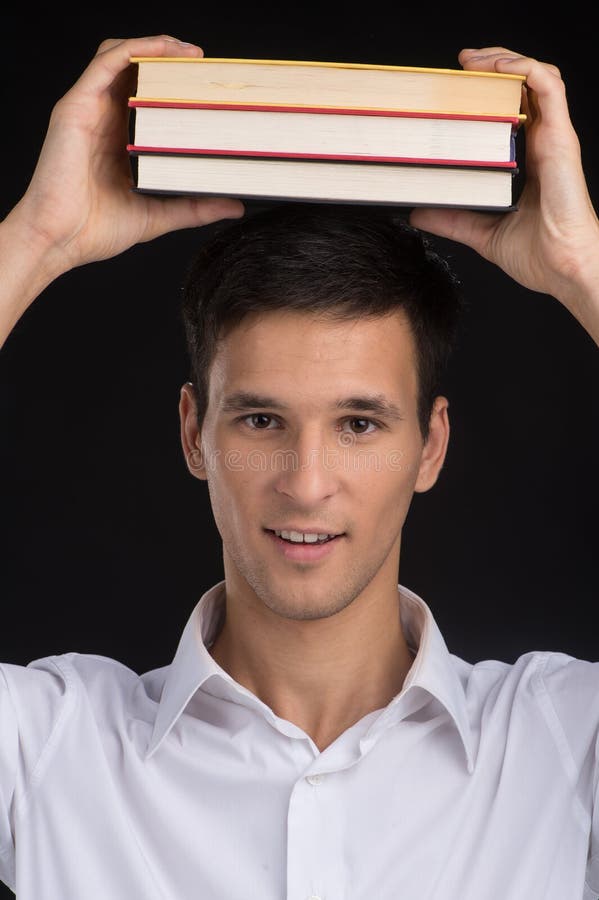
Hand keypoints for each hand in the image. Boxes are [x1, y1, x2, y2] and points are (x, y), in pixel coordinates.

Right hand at [9, 35, 243, 273]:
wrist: (60, 240)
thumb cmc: (96, 230)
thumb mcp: (159, 214)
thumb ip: (195, 207)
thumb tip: (235, 205)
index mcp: (119, 139)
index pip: (148, 98)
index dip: (177, 87)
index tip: (211, 87)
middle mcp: (104, 118)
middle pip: (137, 71)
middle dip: (171, 61)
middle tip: (206, 66)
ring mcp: (89, 109)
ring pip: (122, 57)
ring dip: (156, 47)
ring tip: (189, 53)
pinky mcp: (77, 106)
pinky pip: (107, 61)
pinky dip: (136, 48)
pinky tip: (162, 50)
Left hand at [409, 47, 598, 318]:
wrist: (564, 270)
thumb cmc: (540, 256)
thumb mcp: (482, 234)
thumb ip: (453, 220)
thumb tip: (419, 213)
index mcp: (528, 161)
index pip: (511, 112)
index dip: (487, 93)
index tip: (455, 88)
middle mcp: (542, 144)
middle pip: (522, 88)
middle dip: (492, 67)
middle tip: (460, 66)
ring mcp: (553, 139)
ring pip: (536, 77)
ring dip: (506, 60)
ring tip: (474, 61)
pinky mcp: (560, 139)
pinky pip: (549, 87)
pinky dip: (525, 69)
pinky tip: (499, 67)